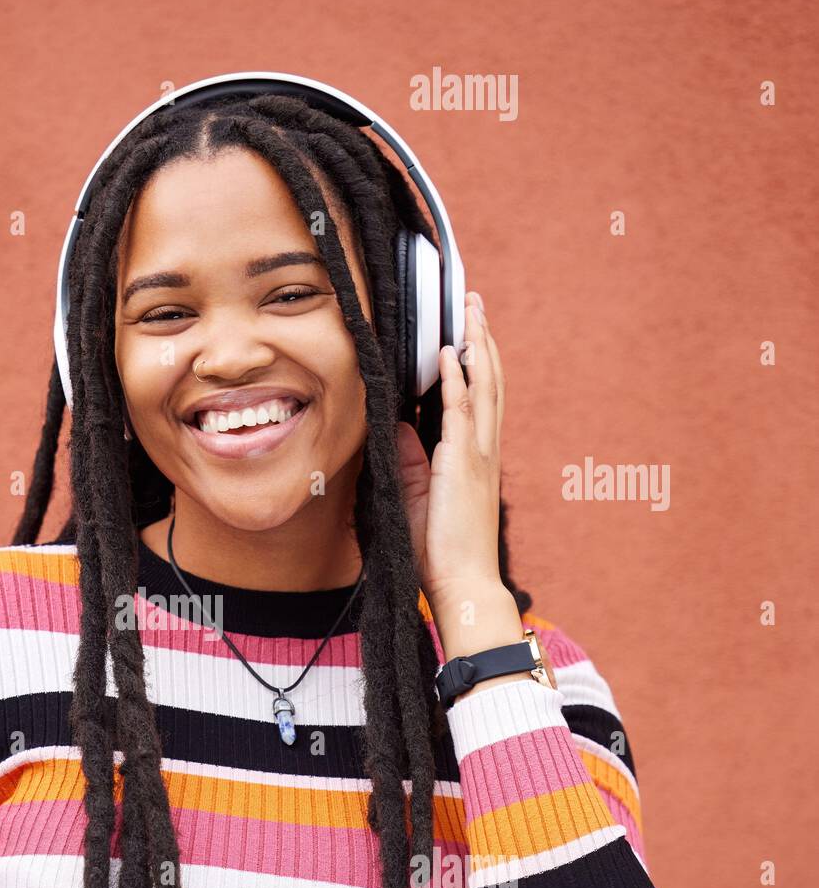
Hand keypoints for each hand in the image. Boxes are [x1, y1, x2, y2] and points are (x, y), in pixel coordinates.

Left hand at [395, 291, 506, 617]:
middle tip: (473, 303)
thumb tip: (401, 427)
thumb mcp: (417, 500)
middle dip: (481, 339)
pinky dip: (457, 381)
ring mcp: (477, 455)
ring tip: (470, 310)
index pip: (477, 399)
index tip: (466, 331)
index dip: (475, 362)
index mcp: (473, 459)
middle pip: (487, 381)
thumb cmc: (440, 553)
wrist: (463, 584)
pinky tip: (450, 354)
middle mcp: (481, 450)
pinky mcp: (463, 466)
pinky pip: (460, 414)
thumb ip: (411, 464)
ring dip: (476, 345)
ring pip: (483, 387)